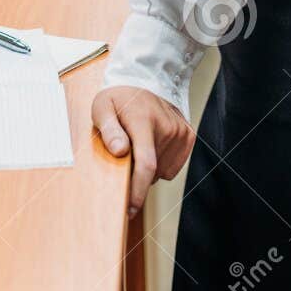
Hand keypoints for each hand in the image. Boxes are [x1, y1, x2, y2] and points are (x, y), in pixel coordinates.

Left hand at [91, 85, 194, 215]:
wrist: (143, 81)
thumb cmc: (118, 99)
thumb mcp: (102, 108)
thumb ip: (109, 130)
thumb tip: (119, 151)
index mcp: (144, 120)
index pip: (146, 163)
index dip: (138, 191)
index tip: (129, 209)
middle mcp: (167, 126)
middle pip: (151, 171)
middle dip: (135, 175)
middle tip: (124, 154)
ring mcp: (180, 131)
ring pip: (162, 172)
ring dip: (148, 169)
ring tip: (139, 145)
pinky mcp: (188, 136)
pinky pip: (172, 167)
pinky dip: (160, 164)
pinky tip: (153, 145)